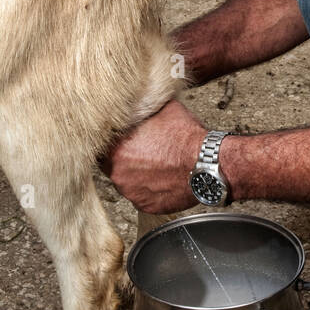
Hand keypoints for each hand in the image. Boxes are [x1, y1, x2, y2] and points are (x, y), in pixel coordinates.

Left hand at [100, 99, 206, 214]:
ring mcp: (131, 193)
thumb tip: (140, 103)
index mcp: (116, 149)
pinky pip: (142, 197)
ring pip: (127, 182)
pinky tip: (163, 178)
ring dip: (138, 174)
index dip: (115, 141)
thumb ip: (144, 108)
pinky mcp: (146, 206)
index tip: (125, 139)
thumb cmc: (186, 138)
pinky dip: (151, 189)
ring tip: (157, 164)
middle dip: (126, 158)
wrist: (207, 164)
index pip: (102, 145)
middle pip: (113, 165)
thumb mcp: (163, 109)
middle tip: (144, 151)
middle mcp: (118, 173)